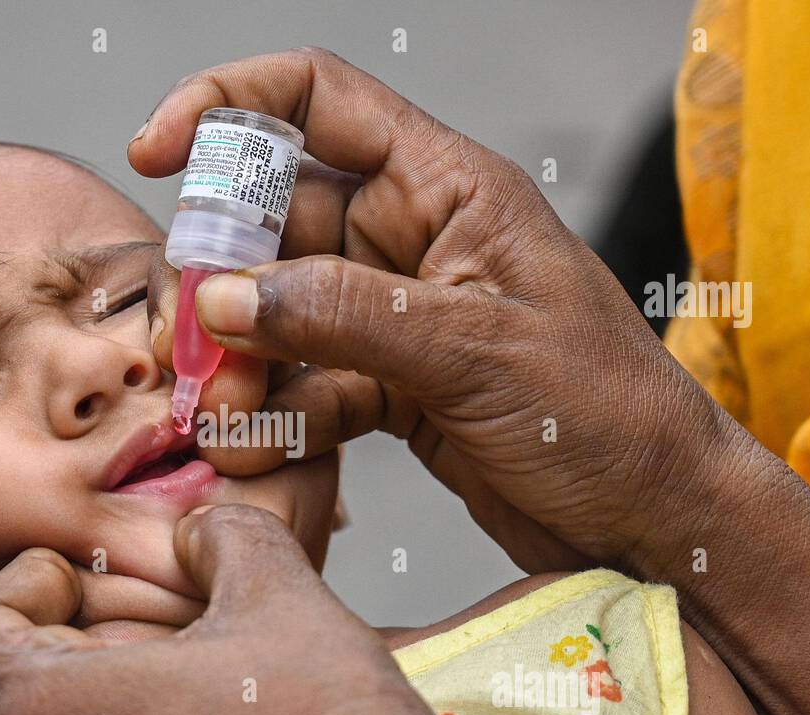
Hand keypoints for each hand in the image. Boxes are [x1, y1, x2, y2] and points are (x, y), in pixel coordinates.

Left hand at [0, 504, 496, 714]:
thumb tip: (202, 530)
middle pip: (16, 682)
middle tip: (157, 606)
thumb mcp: (272, 586)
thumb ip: (220, 534)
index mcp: (47, 712)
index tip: (92, 573)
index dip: (31, 580)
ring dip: (113, 682)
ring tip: (192, 658)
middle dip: (81, 629)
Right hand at [132, 48, 744, 573]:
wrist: (651, 519)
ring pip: (281, 312)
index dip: (228, 105)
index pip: (317, 100)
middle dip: (225, 277)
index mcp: (447, 189)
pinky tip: (262, 448)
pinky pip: (308, 382)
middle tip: (196, 338)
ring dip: (243, 361)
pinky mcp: (391, 386)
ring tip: (228, 413)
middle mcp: (413, 240)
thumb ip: (345, 316)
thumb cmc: (605, 415)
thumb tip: (229, 296)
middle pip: (278, 222)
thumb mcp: (474, 350)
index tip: (157, 154)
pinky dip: (279, 414)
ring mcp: (397, 316)